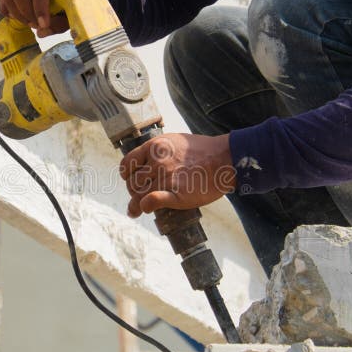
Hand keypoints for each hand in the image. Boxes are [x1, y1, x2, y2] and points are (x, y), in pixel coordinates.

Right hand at [0, 0, 97, 37]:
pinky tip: (19, 18)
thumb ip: (61, 20)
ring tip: (31, 23)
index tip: (44, 25)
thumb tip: (42, 31)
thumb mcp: (73, 4)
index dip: (40, 9)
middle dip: (28, 14)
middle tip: (38, 26)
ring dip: (18, 14)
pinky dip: (8, 11)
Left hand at [119, 133, 236, 217]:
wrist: (225, 159)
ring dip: (137, 203)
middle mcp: (157, 162)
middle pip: (132, 183)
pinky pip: (151, 202)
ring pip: (139, 195)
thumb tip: (144, 162)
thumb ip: (157, 150)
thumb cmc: (202, 150)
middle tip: (140, 196)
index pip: (127, 164)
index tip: (131, 180)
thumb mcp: (174, 141)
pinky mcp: (176, 194)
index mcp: (154, 147)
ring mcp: (166, 178)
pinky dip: (145, 207)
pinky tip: (145, 209)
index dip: (127, 175)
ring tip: (140, 208)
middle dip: (134, 191)